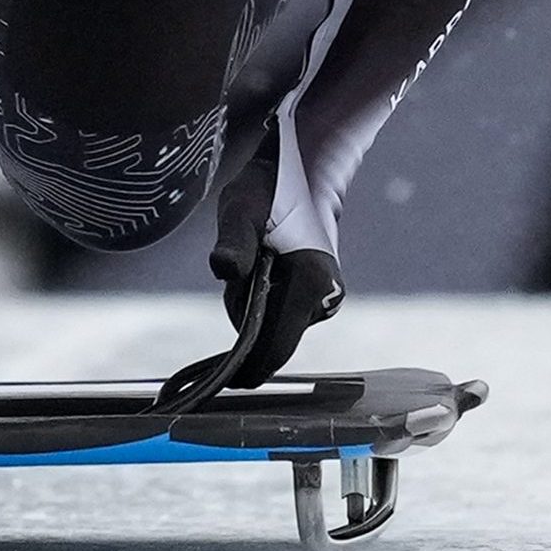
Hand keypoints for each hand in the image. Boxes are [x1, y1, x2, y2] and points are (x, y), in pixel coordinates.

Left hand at [210, 136, 344, 388]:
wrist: (305, 169)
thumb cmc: (270, 186)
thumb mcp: (240, 209)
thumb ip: (233, 243)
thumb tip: (225, 270)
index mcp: (310, 284)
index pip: (276, 348)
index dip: (249, 368)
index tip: (225, 381)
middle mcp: (325, 298)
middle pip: (272, 338)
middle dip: (247, 320)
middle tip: (240, 272)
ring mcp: (325, 298)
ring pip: (277, 326)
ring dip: (256, 308)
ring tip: (255, 261)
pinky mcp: (320, 295)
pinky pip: (285, 313)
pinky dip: (267, 300)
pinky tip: (265, 268)